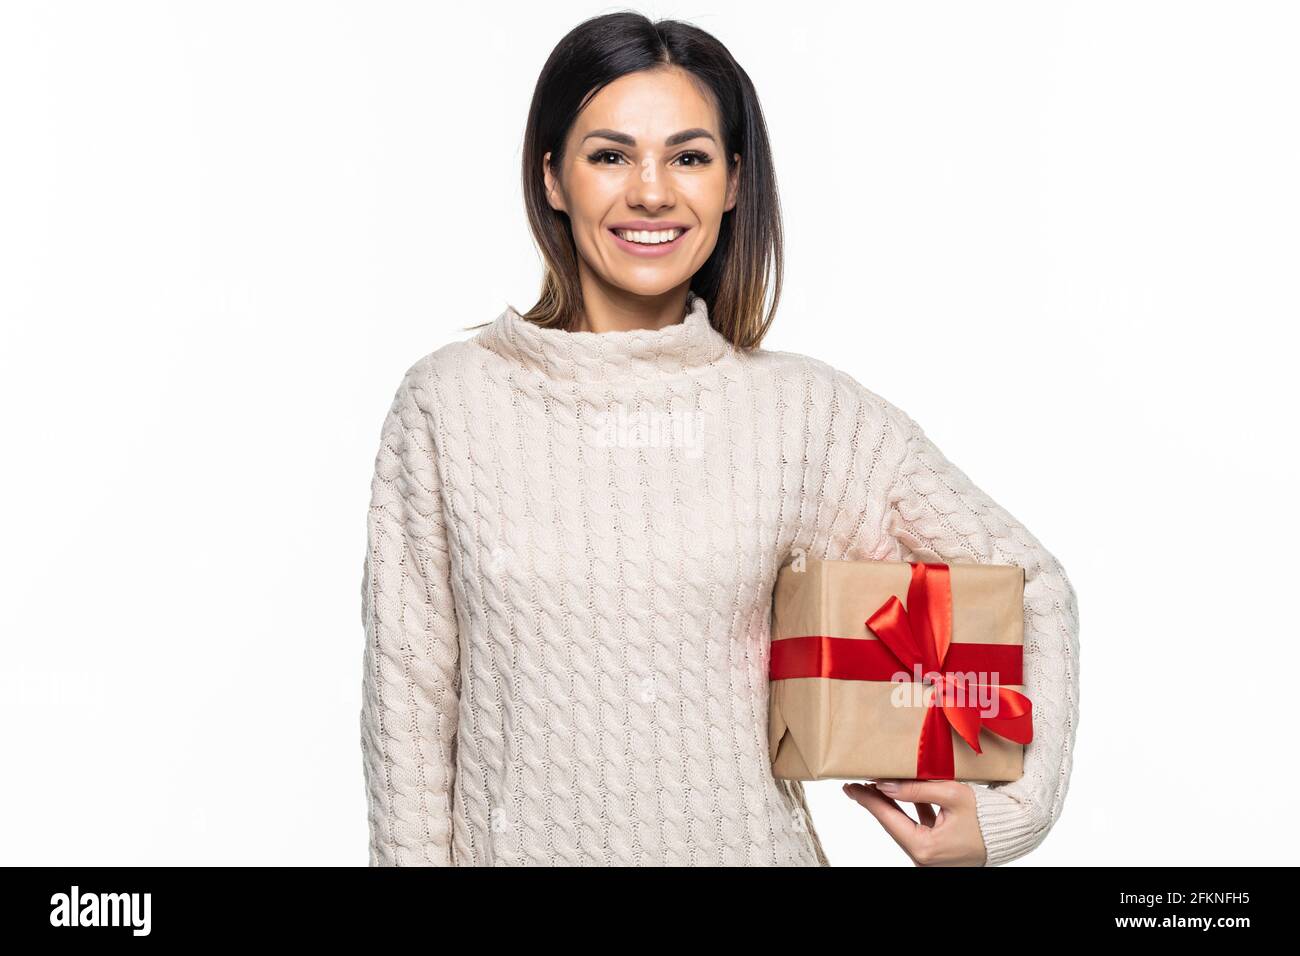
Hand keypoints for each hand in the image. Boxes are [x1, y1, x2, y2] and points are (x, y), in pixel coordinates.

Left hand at [843, 779, 987, 865]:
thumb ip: (915, 789)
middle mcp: (924, 858)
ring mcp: (930, 857)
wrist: (1014, 832)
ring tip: (873, 786)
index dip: (867, 800)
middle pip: (891, 823)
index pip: (887, 818)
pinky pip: (917, 829)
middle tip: (855, 784)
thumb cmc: (987, 816)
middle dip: (874, 801)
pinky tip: (900, 794)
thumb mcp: (952, 795)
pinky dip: (908, 812)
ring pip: (903, 826)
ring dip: (890, 805)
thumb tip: (884, 785)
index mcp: (924, 848)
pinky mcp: (937, 851)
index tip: (851, 786)